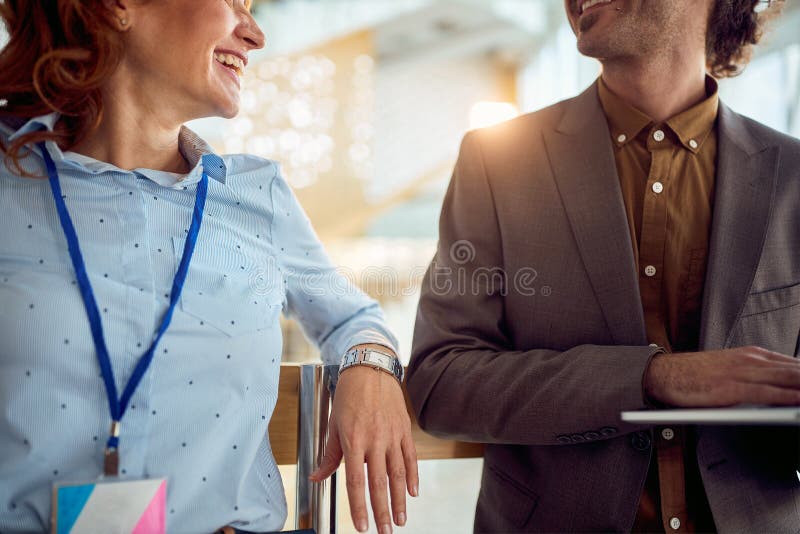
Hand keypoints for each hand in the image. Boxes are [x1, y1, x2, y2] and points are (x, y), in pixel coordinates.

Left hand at [310, 356, 418, 533]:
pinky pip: (411, 457)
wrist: (370, 367)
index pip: (357, 482)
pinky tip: (413, 492)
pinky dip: (413, 476)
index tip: (362, 526)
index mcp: (354, 440)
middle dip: (383, 511)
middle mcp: (375, 440)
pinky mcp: (404, 429)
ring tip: (401, 518)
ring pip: (398, 474)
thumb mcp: (334, 424)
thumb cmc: (349, 394)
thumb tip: (317, 476)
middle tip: (386, 531)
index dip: (359, 507)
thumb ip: (329, 455)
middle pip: (380, 483)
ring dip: (400, 500)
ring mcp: (392, 435)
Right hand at [644, 345, 799, 406]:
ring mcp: (742, 372)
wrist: (663, 374)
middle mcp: (751, 359)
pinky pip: (769, 393)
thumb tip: (783, 393)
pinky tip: (799, 403)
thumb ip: (757, 378)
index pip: (794, 364)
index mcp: (752, 354)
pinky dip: (790, 397)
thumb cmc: (693, 376)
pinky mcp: (732, 388)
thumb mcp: (729, 370)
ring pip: (789, 378)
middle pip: (796, 370)